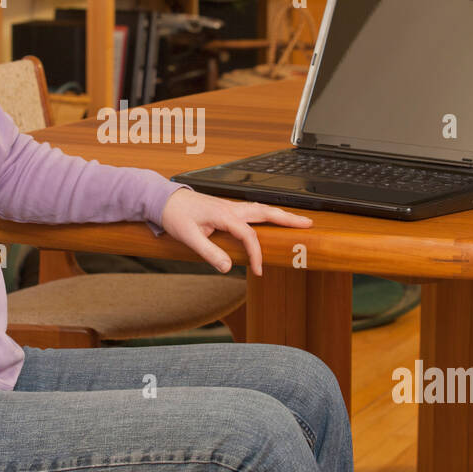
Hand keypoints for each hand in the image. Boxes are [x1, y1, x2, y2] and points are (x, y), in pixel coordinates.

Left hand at [159, 187, 311, 276]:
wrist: (165, 200)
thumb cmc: (175, 216)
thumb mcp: (189, 237)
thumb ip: (209, 252)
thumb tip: (228, 267)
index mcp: (224, 215)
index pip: (249, 236)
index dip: (256, 254)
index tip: (259, 271)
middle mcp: (231, 208)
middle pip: (265, 212)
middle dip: (287, 219)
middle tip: (307, 224)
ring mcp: (230, 207)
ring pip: (261, 209)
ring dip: (280, 214)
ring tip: (298, 220)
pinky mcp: (227, 208)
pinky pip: (253, 210)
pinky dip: (267, 213)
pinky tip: (272, 218)